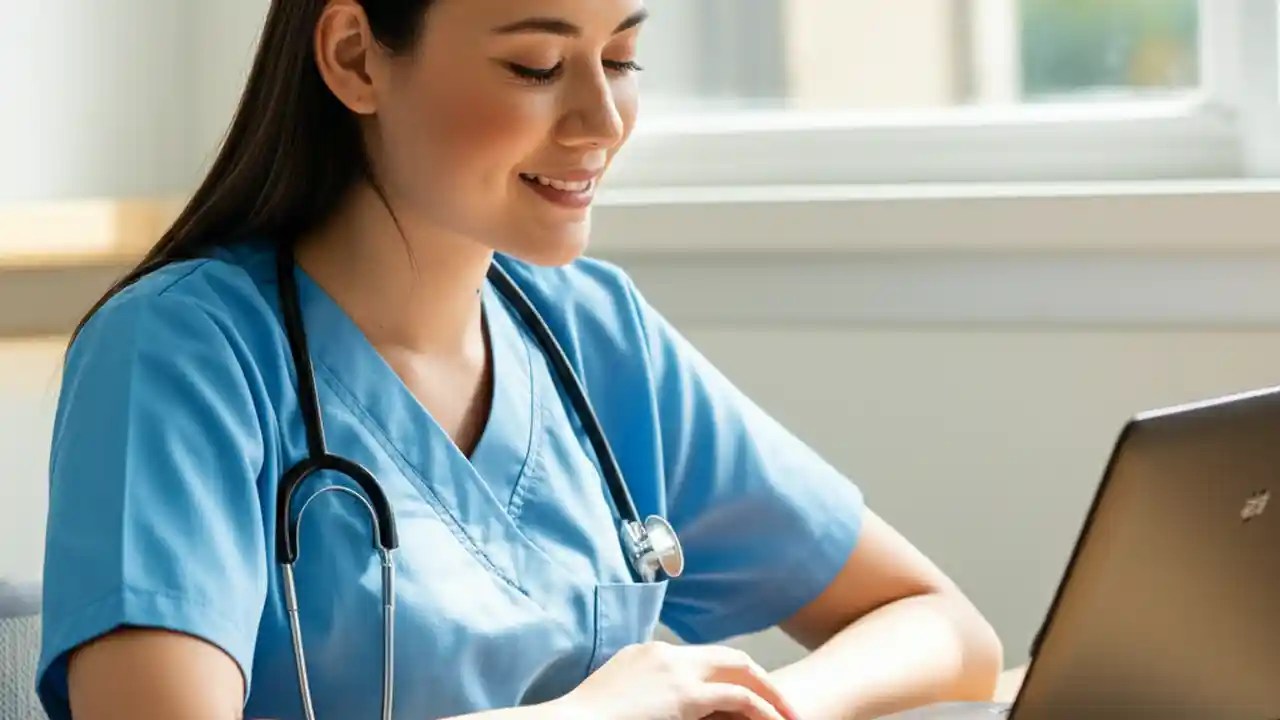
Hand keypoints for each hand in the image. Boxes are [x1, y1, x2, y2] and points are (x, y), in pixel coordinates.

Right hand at [553, 641, 800, 719]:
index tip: (749, 697)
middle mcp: (667, 655)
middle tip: (782, 704)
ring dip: (771, 694)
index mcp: (649, 655)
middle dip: (760, 679)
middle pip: (729, 658)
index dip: (729, 677)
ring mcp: (676, 671)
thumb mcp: (616, 698)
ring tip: (791, 716)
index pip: (701, 659)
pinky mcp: (684, 695)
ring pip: (742, 672)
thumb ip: (642, 697)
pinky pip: (740, 699)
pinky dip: (764, 710)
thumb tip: (655, 708)